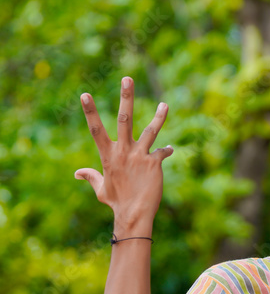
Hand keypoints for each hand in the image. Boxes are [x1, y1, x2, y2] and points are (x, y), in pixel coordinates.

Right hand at [75, 77, 172, 230]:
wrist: (135, 215)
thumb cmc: (117, 202)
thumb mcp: (101, 189)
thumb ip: (91, 177)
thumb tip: (77, 172)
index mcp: (108, 155)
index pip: (96, 129)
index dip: (90, 111)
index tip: (85, 94)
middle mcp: (124, 151)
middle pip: (124, 119)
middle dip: (126, 98)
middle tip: (128, 78)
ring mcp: (140, 156)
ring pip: (150, 131)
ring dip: (159, 117)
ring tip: (165, 104)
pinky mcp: (154, 163)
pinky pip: (162, 152)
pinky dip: (167, 151)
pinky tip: (170, 150)